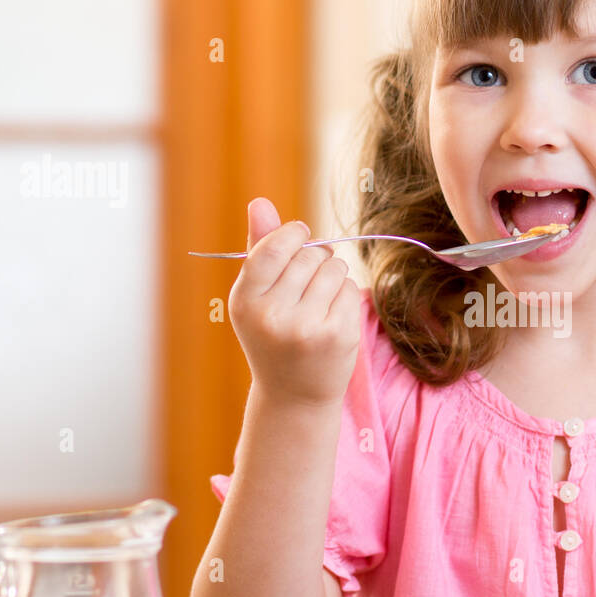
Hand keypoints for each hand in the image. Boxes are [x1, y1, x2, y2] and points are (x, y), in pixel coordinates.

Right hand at [226, 197, 361, 406]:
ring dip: (332, 275)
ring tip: (318, 301)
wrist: (293, 395)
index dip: (293, 235)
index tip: (300, 237)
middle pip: (309, 255)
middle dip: (315, 259)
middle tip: (308, 284)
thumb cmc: (273, 335)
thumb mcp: (257, 295)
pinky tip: (332, 317)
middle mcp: (273, 315)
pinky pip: (350, 290)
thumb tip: (260, 202)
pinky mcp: (337, 335)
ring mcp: (306, 327)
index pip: (274, 247)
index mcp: (246, 301)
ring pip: (333, 268)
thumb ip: (260, 247)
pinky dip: (345, 296)